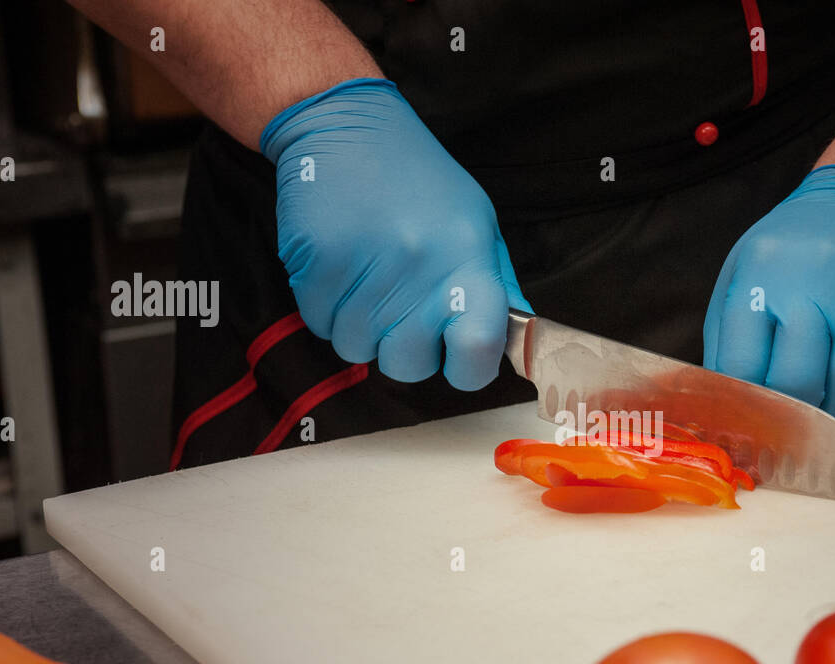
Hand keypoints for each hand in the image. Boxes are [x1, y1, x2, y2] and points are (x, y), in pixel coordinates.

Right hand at [261, 78, 530, 389]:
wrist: (344, 124)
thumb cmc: (418, 178)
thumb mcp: (476, 221)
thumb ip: (497, 284)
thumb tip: (517, 339)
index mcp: (469, 259)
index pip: (478, 351)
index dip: (467, 368)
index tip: (456, 354)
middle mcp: (420, 267)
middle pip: (409, 365)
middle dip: (403, 349)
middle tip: (399, 311)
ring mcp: (365, 268)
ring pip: (357, 349)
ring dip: (360, 327)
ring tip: (367, 279)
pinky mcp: (317, 264)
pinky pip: (319, 325)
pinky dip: (326, 309)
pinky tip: (340, 269)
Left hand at [703, 165, 834, 450]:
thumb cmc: (789, 252)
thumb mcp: (741, 277)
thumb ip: (730, 341)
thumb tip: (725, 415)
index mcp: (760, 274)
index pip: (745, 363)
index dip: (741, 414)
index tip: (738, 444)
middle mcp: (816, 281)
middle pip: (799, 377)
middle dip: (786, 427)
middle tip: (777, 455)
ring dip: (832, 428)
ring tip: (814, 452)